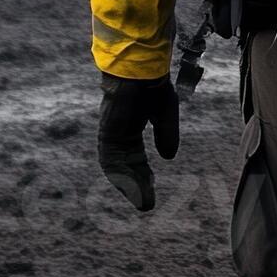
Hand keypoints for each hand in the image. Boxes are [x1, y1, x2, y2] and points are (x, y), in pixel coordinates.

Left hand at [98, 74, 180, 212]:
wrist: (140, 71)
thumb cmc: (152, 86)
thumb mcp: (165, 114)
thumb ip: (166, 135)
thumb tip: (168, 158)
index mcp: (130, 130)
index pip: (134, 159)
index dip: (142, 175)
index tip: (151, 189)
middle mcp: (118, 135)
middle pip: (125, 167)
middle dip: (136, 186)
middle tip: (147, 205)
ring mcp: (111, 135)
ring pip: (116, 169)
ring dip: (128, 187)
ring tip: (144, 203)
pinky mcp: (107, 135)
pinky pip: (110, 162)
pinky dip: (121, 177)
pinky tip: (132, 189)